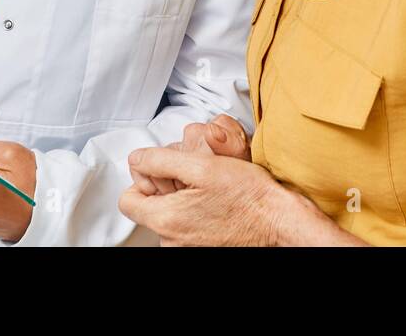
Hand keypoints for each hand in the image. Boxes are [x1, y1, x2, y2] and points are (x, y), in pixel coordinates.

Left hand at [119, 148, 289, 245]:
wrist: (278, 221)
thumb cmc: (248, 196)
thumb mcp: (202, 165)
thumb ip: (160, 160)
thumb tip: (137, 158)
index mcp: (167, 220)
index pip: (127, 200)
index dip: (142, 179)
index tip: (162, 171)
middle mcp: (173, 241)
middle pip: (148, 207)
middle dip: (164, 187)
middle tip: (192, 176)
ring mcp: (187, 248)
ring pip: (167, 215)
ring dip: (181, 198)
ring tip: (207, 189)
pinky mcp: (201, 248)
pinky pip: (184, 226)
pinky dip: (194, 211)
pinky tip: (213, 202)